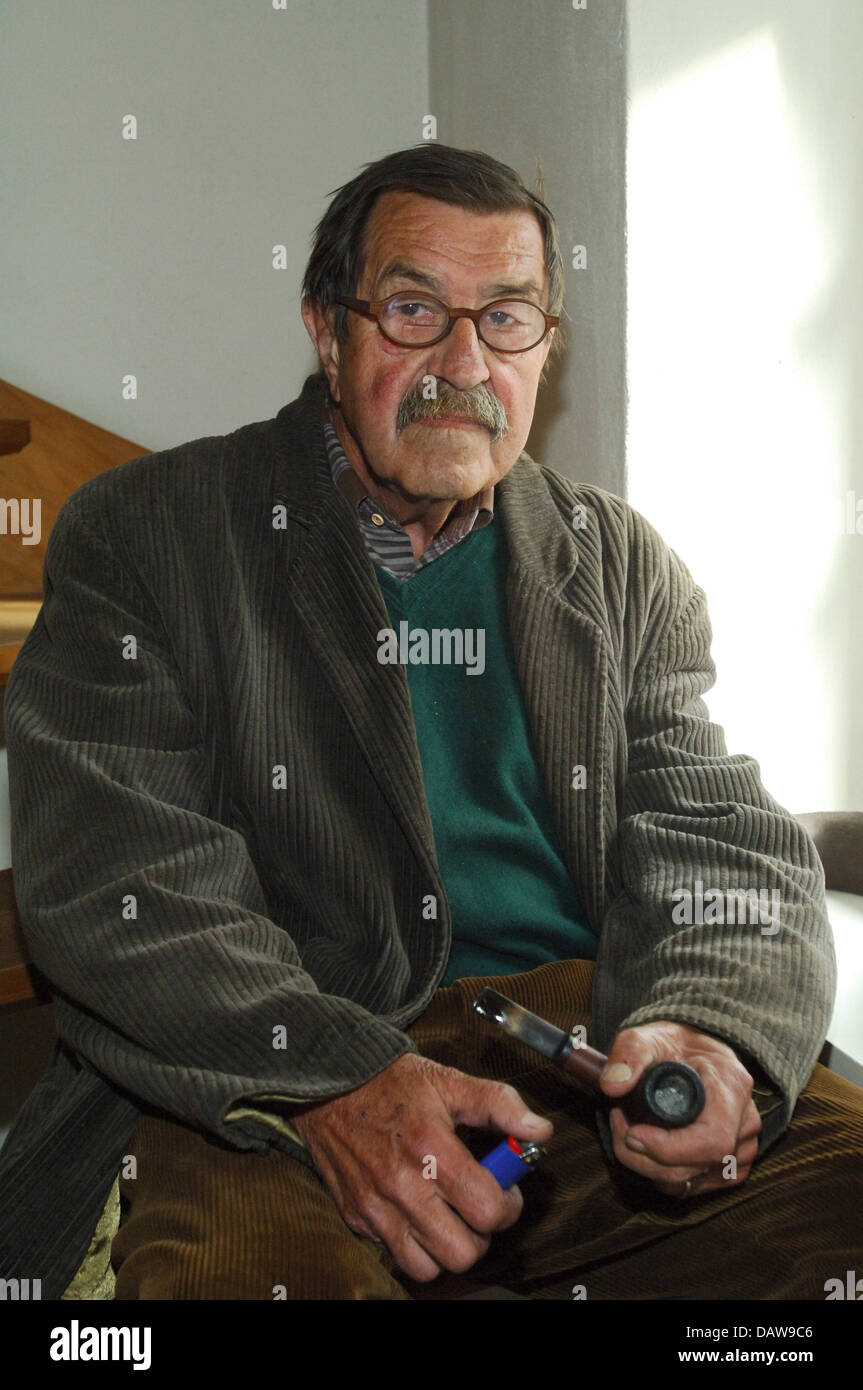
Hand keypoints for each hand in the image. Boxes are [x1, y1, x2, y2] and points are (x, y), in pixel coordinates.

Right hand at [291, 1053, 553, 1281]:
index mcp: (432, 1150)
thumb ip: (498, 1104)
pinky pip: (394, 1255)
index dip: (508, 1205)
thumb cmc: (392, 1083)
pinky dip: (413, 1246)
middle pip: (463, 1252)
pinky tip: (418, 1213)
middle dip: (481, 1234)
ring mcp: (376, 1208)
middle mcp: (403, 1187)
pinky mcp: (356, 1218)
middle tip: (477, 1207)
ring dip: (447, 1248)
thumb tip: (540, 1130)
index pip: (488, 1210)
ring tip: (449, 1216)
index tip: (504, 1190)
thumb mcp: (448, 1081)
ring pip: (429, 1267)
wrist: (328, 1083)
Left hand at [599, 1021, 760, 1198]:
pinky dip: (668, 1176)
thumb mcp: (647, 1037)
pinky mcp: (734, 1162)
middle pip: (700, 1166)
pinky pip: (699, 1185)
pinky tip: (652, 1151)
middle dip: (648, 1159)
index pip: (712, 1140)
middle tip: (621, 1128)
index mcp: (731, 1086)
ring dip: (653, 1168)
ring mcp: (744, 1144)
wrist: (694, 1050)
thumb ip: (629, 1054)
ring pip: (696, 1181)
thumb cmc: (674, 1044)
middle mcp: (745, 1119)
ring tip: (632, 1134)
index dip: (669, 1149)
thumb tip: (613, 1086)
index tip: (632, 1134)